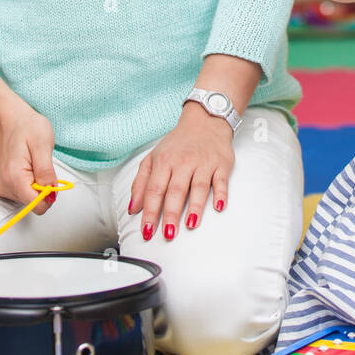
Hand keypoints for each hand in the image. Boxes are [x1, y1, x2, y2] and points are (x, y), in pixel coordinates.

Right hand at [0, 102, 57, 215]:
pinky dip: (30, 183)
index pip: (37, 206)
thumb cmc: (26, 127)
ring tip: (33, 163)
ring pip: (30, 199)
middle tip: (41, 165)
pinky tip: (28, 166)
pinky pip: (24, 193)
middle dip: (43, 188)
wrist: (8, 120)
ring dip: (37, 184)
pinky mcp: (4, 186)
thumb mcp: (43, 145)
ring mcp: (2, 187)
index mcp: (14, 179)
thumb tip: (51, 195)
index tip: (50, 177)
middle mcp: (5, 187)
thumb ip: (47, 173)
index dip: (49, 194)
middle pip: (34, 204)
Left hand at [128, 110, 234, 239]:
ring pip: (198, 186)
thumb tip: (133, 208)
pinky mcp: (221, 164)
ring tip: (190, 224)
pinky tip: (218, 207)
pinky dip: (221, 194)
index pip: (154, 189)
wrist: (204, 121)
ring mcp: (203, 163)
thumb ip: (141, 183)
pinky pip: (221, 180)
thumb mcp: (153, 158)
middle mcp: (183, 161)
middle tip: (168, 234)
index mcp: (164, 161)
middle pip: (175, 190)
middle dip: (171, 213)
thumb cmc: (177, 144)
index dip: (150, 211)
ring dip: (195, 206)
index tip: (147, 230)